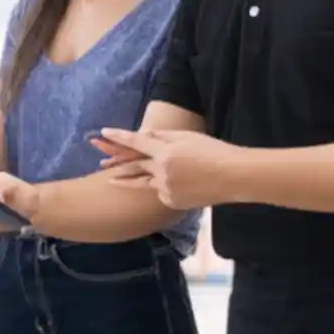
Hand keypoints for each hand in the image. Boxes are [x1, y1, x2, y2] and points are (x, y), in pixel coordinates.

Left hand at [99, 128, 242, 208]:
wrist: (234, 176)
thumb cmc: (214, 151)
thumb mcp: (188, 137)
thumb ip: (163, 137)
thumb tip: (144, 137)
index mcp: (166, 151)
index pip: (136, 142)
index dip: (119, 137)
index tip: (103, 131)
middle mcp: (162, 170)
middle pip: (132, 164)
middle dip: (114, 159)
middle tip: (99, 157)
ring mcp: (166, 188)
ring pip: (142, 182)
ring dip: (124, 180)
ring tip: (109, 178)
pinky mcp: (171, 201)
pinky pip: (160, 192)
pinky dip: (161, 187)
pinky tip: (176, 183)